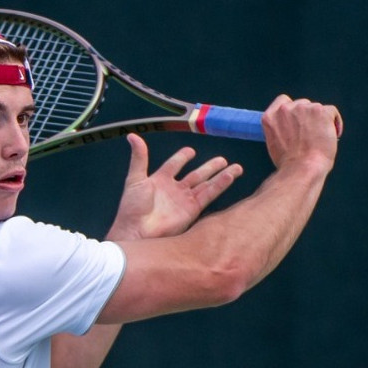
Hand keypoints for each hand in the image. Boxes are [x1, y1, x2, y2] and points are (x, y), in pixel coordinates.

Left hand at [105, 133, 244, 241]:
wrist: (137, 230)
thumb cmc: (132, 208)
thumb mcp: (135, 178)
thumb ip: (139, 157)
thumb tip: (132, 136)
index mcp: (160, 180)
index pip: (174, 165)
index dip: (182, 157)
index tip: (191, 151)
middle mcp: (175, 190)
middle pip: (196, 175)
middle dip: (209, 167)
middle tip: (222, 160)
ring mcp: (184, 200)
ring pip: (206, 184)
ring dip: (221, 175)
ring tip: (235, 167)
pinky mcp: (192, 210)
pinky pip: (208, 195)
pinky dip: (220, 185)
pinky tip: (230, 176)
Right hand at [261, 95, 342, 173]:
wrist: (302, 169)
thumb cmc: (290, 164)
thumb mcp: (274, 143)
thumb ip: (281, 129)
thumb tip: (292, 128)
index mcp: (270, 117)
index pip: (283, 101)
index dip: (293, 110)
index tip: (298, 119)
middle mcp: (285, 109)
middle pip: (302, 104)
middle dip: (307, 117)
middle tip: (312, 134)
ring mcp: (303, 108)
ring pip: (317, 108)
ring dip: (320, 121)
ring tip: (321, 139)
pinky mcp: (320, 111)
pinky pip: (332, 112)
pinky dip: (334, 123)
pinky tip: (333, 135)